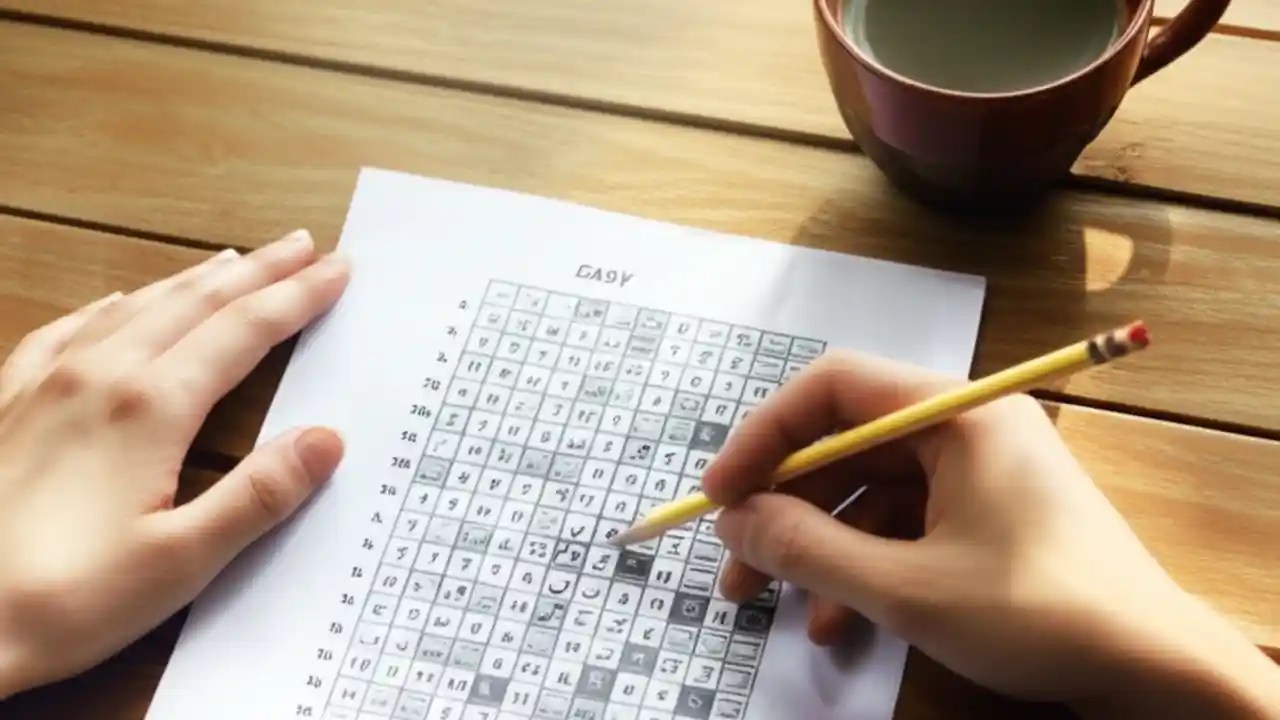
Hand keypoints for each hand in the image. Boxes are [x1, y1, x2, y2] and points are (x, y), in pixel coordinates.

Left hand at [0, 230, 349, 697]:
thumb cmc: (61, 600)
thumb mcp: (182, 561)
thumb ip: (259, 495)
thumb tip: (325, 440)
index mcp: (150, 408)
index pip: (245, 332)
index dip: (297, 297)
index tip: (337, 271)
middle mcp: (99, 377)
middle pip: (197, 302)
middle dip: (259, 271)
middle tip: (303, 245)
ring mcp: (45, 384)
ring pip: (136, 305)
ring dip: (194, 278)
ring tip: (233, 260)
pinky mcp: (6, 403)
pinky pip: (67, 330)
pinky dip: (110, 306)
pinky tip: (116, 302)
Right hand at [703, 352, 1279, 718]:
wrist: (1154, 671)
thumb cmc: (1039, 612)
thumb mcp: (908, 588)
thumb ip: (809, 548)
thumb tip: (734, 519)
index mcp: (957, 414)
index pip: (834, 389)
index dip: (764, 436)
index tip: (720, 494)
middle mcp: (964, 429)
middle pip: (844, 445)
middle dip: (781, 505)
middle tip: (733, 560)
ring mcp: (976, 474)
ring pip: (865, 491)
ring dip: (811, 544)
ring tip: (764, 598)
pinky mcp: (983, 517)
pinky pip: (900, 525)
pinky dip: (859, 566)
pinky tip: (833, 621)